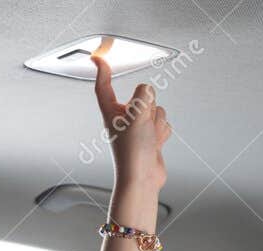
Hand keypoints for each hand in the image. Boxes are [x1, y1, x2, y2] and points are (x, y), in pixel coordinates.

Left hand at [92, 41, 170, 193]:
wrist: (142, 179)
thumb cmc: (132, 154)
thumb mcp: (137, 116)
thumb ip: (142, 95)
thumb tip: (147, 89)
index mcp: (112, 112)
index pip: (104, 86)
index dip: (102, 71)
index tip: (98, 58)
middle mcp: (124, 118)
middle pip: (143, 95)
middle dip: (149, 106)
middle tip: (143, 123)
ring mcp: (138, 128)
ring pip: (156, 109)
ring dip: (156, 123)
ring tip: (148, 138)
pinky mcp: (150, 136)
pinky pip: (163, 124)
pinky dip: (162, 133)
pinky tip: (154, 144)